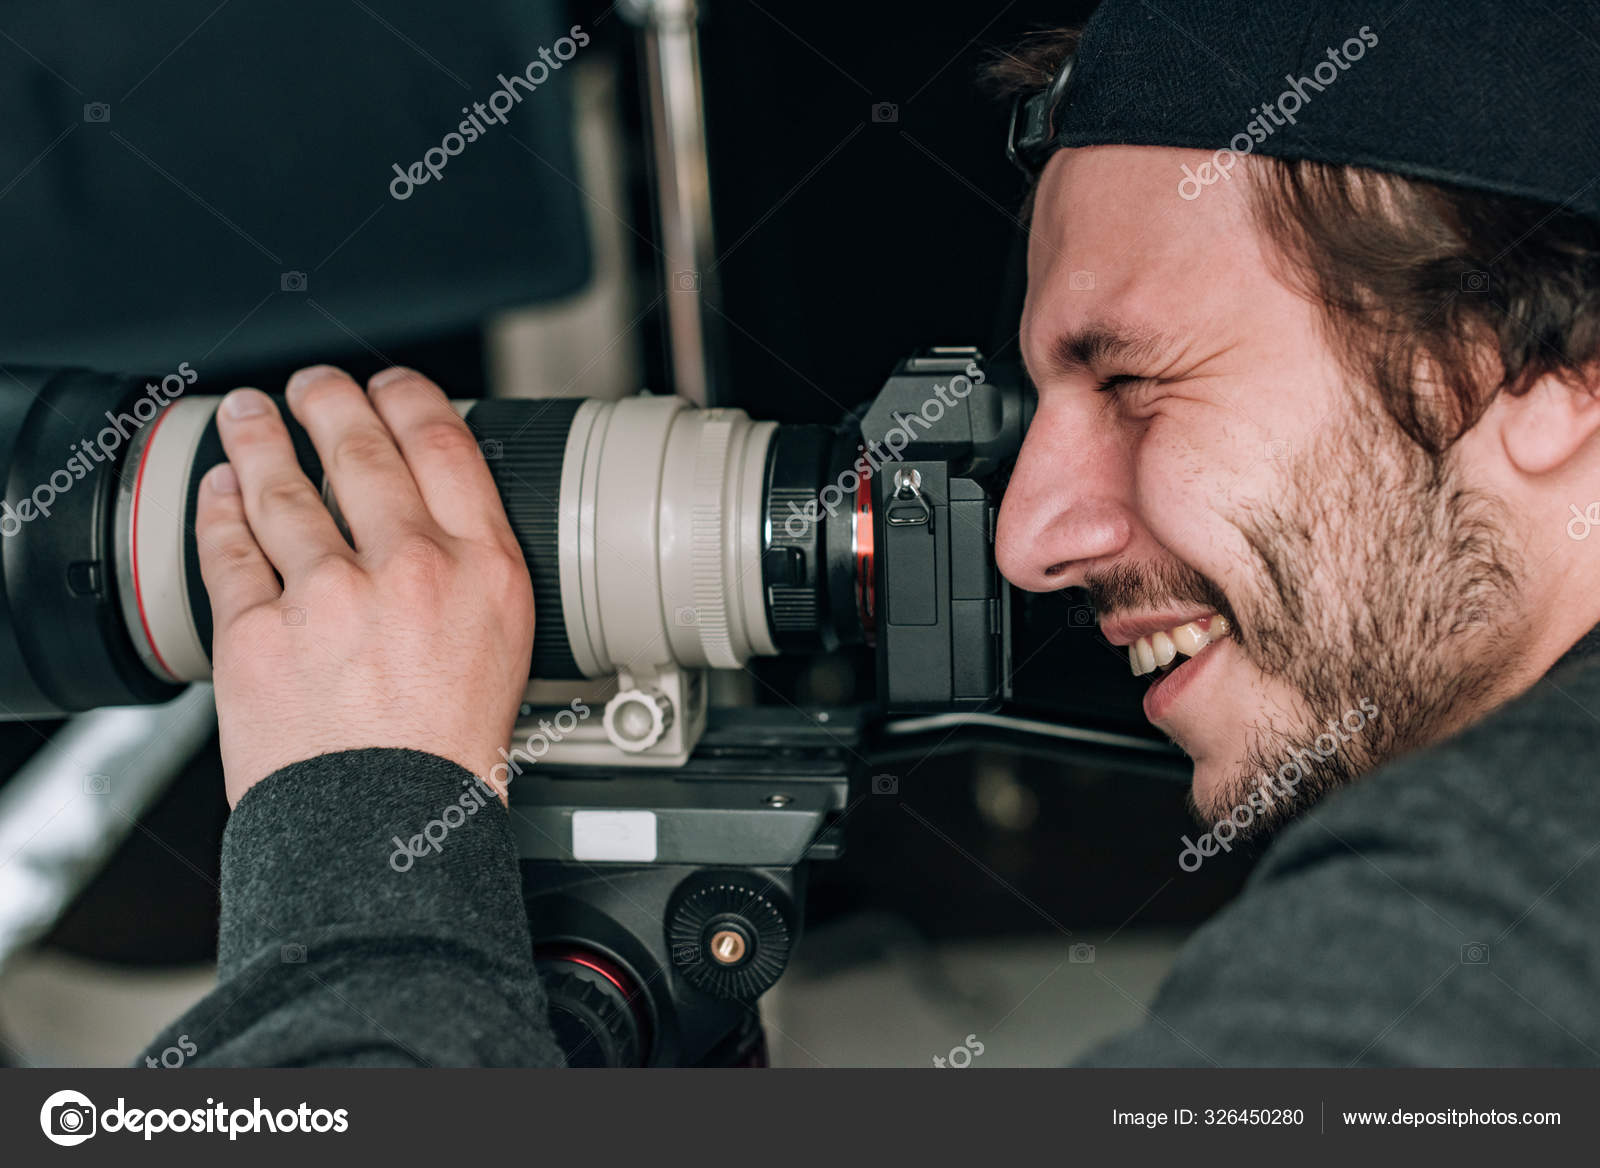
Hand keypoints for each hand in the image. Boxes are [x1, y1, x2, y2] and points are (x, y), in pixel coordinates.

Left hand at [194, 365, 532, 807]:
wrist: (388, 831)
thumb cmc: (449, 755)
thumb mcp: (505, 646)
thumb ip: (470, 571)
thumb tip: (427, 515)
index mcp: (482, 570)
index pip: (444, 445)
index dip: (410, 396)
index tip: (392, 384)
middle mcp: (410, 570)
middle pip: (360, 450)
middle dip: (328, 400)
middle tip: (312, 384)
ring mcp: (329, 598)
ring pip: (283, 488)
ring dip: (259, 439)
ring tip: (248, 415)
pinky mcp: (258, 633)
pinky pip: (229, 550)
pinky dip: (220, 509)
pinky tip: (220, 489)